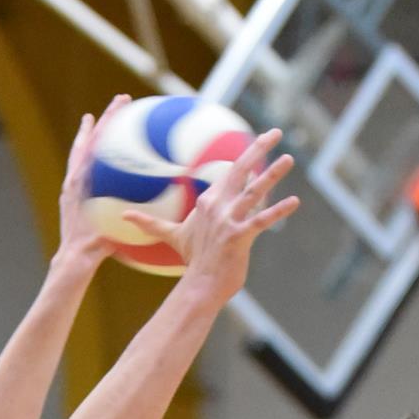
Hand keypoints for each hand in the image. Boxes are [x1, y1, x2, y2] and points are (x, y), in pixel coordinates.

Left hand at [56, 94, 130, 264]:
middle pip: (90, 140)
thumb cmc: (96, 244)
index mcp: (83, 179)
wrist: (74, 258)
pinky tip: (105, 165)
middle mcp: (75, 178)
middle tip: (119, 103)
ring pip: (82, 153)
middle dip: (105, 120)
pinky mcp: (72, 197)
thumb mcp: (117, 226)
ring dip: (91, 136)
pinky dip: (92, 162)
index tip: (120, 102)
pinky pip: (83, 172)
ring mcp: (72, 187)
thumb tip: (162, 206)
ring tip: (100, 123)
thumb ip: (137, 217)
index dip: (110, 120)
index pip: (97, 141)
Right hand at [124, 129, 298, 302]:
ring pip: (254, 191)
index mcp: (208, 202)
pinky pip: (262, 220)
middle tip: (276, 131)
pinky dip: (278, 211)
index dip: (246, 158)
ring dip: (273, 173)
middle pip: (241, 170)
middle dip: (259, 148)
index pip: (230, 173)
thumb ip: (151, 223)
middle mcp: (218, 206)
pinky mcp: (240, 237)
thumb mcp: (172, 237)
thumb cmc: (192, 261)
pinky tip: (294, 201)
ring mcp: (229, 220)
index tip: (260, 142)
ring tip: (289, 158)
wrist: (199, 286)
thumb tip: (125, 215)